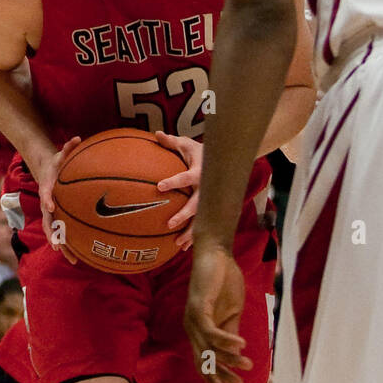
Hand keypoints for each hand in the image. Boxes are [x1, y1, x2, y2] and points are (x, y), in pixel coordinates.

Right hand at [38, 136, 83, 263]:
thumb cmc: (57, 163)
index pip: (46, 194)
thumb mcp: (61, 154)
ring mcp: (51, 212)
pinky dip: (67, 244)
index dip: (47, 199)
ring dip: (61, 245)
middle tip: (58, 244)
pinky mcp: (57, 218)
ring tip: (72, 259)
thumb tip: (77, 138)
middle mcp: (47, 203)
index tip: (50, 207)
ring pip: (54, 232)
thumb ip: (68, 147)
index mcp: (47, 188)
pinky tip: (78, 257)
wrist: (46, 171)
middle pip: (48, 220)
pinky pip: (61, 232)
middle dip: (53, 233)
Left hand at [153, 132, 201, 251]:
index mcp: (199, 172)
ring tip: (178, 243)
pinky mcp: (211, 208)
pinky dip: (195, 236)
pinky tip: (183, 248)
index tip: (160, 186)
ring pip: (202, 219)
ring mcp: (210, 200)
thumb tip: (156, 134)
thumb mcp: (187, 143)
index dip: (173, 181)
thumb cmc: (200, 151)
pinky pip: (204, 224)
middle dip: (184, 215)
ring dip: (191, 232)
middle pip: (196, 204)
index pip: (184, 177)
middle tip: (170, 224)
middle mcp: (206, 188)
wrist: (226, 160)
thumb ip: (172, 141)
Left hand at [184, 237, 250, 382]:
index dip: (214, 378)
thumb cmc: (224, 280)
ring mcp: (193, 318)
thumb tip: (236, 354)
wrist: (217, 253)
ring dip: (229, 359)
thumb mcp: (231, 312)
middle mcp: (192, 328)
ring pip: (209, 348)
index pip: (203, 361)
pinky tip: (242, 346)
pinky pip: (211, 331)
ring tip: (248, 365)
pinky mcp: (198, 307)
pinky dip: (226, 341)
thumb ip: (231, 332)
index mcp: (199, 330)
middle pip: (204, 360)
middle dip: (221, 376)